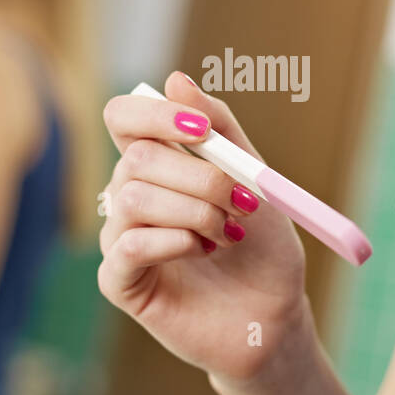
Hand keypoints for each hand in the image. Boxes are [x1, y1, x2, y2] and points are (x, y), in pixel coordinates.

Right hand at [98, 71, 311, 383]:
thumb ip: (219, 129)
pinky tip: (202, 254)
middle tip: (243, 203)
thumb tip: (174, 79)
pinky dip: (174, 241)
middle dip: (200, 176)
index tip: (203, 132)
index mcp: (158, 164)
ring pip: (132, 198)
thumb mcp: (254, 177)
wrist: (276, 315)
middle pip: (136, 158)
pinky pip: (129, 244)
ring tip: (228, 236)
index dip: (156, 114)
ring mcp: (120, 238)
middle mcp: (130, 196)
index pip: (123, 117)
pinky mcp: (119, 282)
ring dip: (195, 211)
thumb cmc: (263, 247)